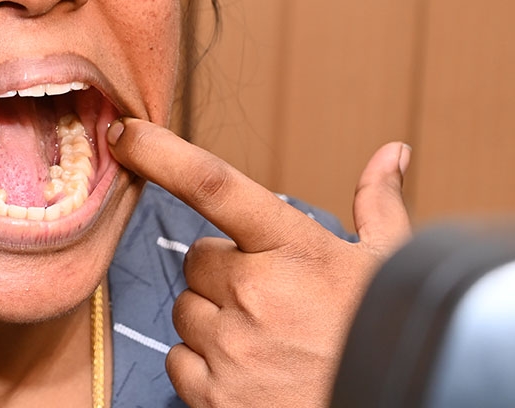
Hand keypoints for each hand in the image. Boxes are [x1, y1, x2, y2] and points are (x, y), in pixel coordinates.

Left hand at [107, 119, 410, 407]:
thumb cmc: (384, 340)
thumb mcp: (391, 270)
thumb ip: (380, 206)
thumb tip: (391, 153)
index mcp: (295, 249)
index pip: (211, 184)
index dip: (159, 152)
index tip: (123, 132)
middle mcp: (255, 293)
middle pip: (198, 260)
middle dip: (224, 272)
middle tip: (272, 297)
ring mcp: (231, 348)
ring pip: (186, 310)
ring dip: (214, 318)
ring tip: (269, 338)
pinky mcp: (213, 397)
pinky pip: (178, 360)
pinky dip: (203, 364)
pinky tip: (250, 371)